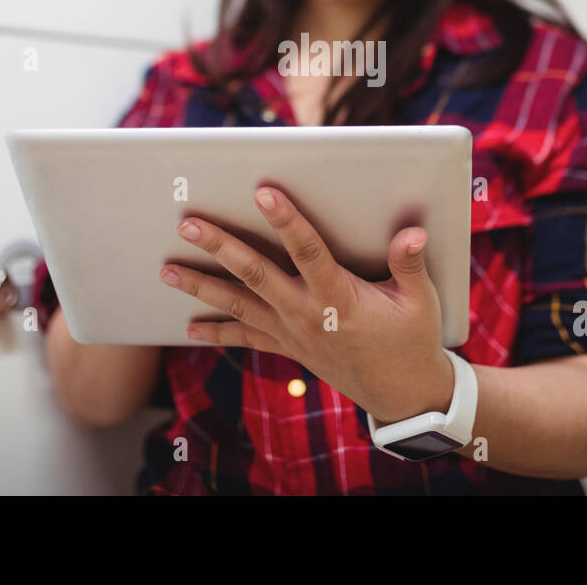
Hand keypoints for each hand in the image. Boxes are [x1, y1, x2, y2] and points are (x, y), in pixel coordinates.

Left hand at [159, 185, 454, 424]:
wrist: (402, 393)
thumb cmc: (412, 339)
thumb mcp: (420, 301)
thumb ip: (410, 264)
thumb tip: (412, 232)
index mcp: (339, 297)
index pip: (307, 250)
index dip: (286, 220)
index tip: (263, 192)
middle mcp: (306, 313)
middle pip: (255, 274)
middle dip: (220, 247)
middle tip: (189, 224)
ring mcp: (291, 332)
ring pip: (238, 304)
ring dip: (200, 286)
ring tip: (166, 269)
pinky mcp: (287, 346)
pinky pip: (245, 338)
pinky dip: (216, 332)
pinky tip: (189, 327)